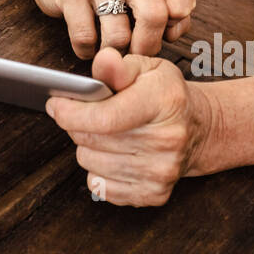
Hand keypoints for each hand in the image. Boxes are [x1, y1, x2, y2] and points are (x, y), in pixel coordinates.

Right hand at [32, 0, 196, 58]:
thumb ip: (168, 11)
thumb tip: (171, 33)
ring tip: (112, 48)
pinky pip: (86, 38)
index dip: (181, 13)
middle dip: (147, 46)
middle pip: (154, 14)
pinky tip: (90, 43)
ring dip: (116, 53)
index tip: (168, 28)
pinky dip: (89, 52)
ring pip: (118, 35)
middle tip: (138, 53)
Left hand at [46, 47, 210, 206]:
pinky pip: (100, 186)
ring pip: (90, 163)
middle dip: (77, 124)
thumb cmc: (165, 94)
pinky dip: (98, 170)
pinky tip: (112, 154)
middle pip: (92, 140)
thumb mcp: (146, 67)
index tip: (55, 104)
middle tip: (84, 113)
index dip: (70, 112)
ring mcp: (162, 171)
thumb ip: (119, 65)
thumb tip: (103, 60)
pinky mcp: (154, 194)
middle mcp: (167, 140)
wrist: (198, 128)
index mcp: (163, 102)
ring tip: (104, 132)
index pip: (104, 117)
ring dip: (87, 147)